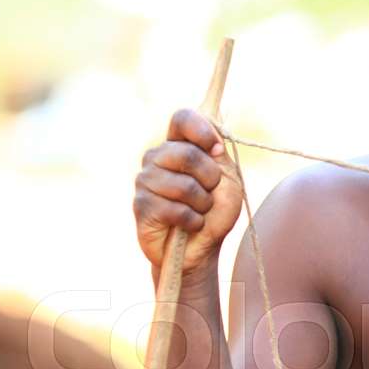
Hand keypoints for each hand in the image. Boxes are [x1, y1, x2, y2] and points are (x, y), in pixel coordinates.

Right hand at [134, 108, 243, 275]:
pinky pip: (175, 209)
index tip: (216, 150)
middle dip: (210, 178)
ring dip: (203, 203)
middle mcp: (157, 158)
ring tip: (199, 211)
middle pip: (187, 153)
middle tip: (210, 193)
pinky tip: (189, 225)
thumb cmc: (214, 212)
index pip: (182, 118)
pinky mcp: (141, 205)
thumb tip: (212, 141)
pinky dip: (193, 220)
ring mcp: (146, 180)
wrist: (201, 249)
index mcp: (179, 146)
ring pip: (183, 185)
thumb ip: (218, 156)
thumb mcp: (227, 180)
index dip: (201, 130)